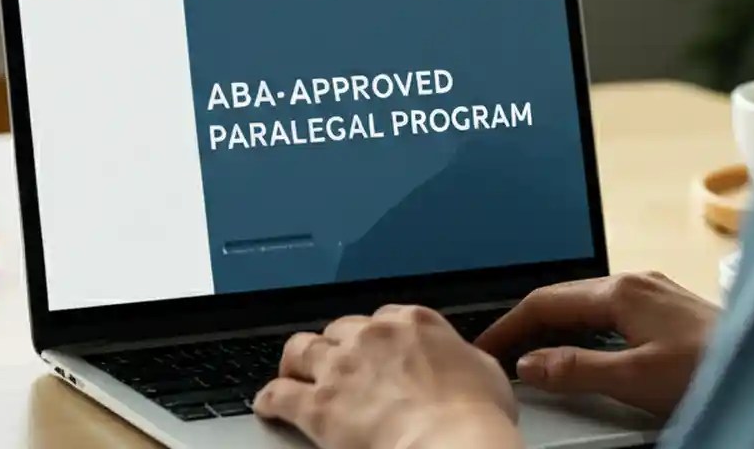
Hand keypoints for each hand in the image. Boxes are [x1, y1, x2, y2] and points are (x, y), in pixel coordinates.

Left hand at [254, 305, 522, 448]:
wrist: (451, 442)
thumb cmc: (474, 416)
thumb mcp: (485, 372)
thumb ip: (464, 358)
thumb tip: (466, 361)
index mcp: (413, 323)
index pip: (383, 317)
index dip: (374, 335)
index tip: (374, 348)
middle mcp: (372, 336)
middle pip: (339, 330)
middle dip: (336, 346)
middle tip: (335, 364)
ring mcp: (342, 368)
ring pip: (302, 349)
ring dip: (296, 361)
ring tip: (292, 372)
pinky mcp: (319, 404)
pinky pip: (280, 394)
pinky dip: (270, 398)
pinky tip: (268, 403)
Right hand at [475, 271, 717, 416]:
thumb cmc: (713, 369)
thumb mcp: (637, 378)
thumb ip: (578, 369)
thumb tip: (530, 364)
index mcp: (620, 291)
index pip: (544, 301)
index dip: (509, 326)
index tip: (486, 348)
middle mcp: (634, 282)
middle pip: (563, 298)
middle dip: (527, 325)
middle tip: (500, 354)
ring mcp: (653, 293)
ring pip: (587, 305)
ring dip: (555, 328)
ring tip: (533, 357)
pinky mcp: (668, 309)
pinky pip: (609, 314)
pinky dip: (583, 331)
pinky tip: (584, 352)